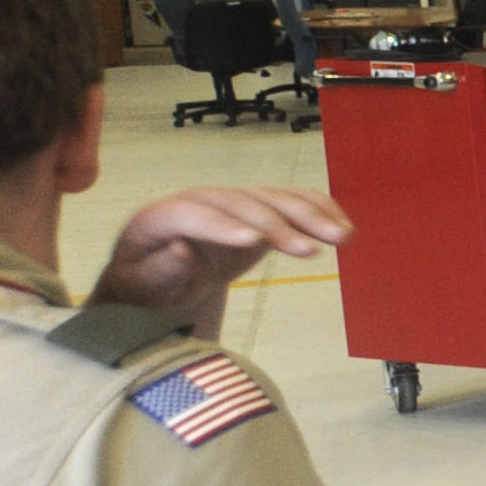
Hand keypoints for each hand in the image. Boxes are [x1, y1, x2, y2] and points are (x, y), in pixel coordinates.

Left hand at [93, 186, 349, 334]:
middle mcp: (200, 201)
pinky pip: (291, 203)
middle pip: (244, 203)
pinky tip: (344, 227)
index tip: (254, 243)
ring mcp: (232, 203)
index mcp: (160, 218)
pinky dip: (320, 211)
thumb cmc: (145, 286)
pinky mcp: (257, 211)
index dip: (223, 226)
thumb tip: (183, 250)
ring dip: (312, 215)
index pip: (194, 214)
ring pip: (275, 199)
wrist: (159, 275)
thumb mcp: (142, 287)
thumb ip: (160, 270)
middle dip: (279, 225)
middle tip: (310, 251)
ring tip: (343, 237)